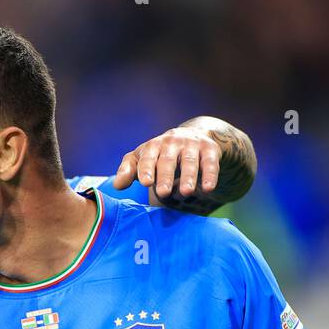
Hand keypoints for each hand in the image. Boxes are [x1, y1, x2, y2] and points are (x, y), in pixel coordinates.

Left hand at [112, 125, 227, 214]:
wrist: (193, 136)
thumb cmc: (161, 154)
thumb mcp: (143, 159)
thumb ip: (129, 171)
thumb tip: (117, 186)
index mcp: (153, 145)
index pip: (147, 156)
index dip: (145, 169)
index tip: (145, 182)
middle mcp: (172, 142)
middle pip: (167, 160)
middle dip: (165, 176)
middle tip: (162, 192)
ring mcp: (192, 145)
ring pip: (189, 161)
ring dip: (188, 176)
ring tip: (186, 192)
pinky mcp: (210, 150)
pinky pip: (210, 162)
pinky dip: (210, 174)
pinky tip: (209, 188)